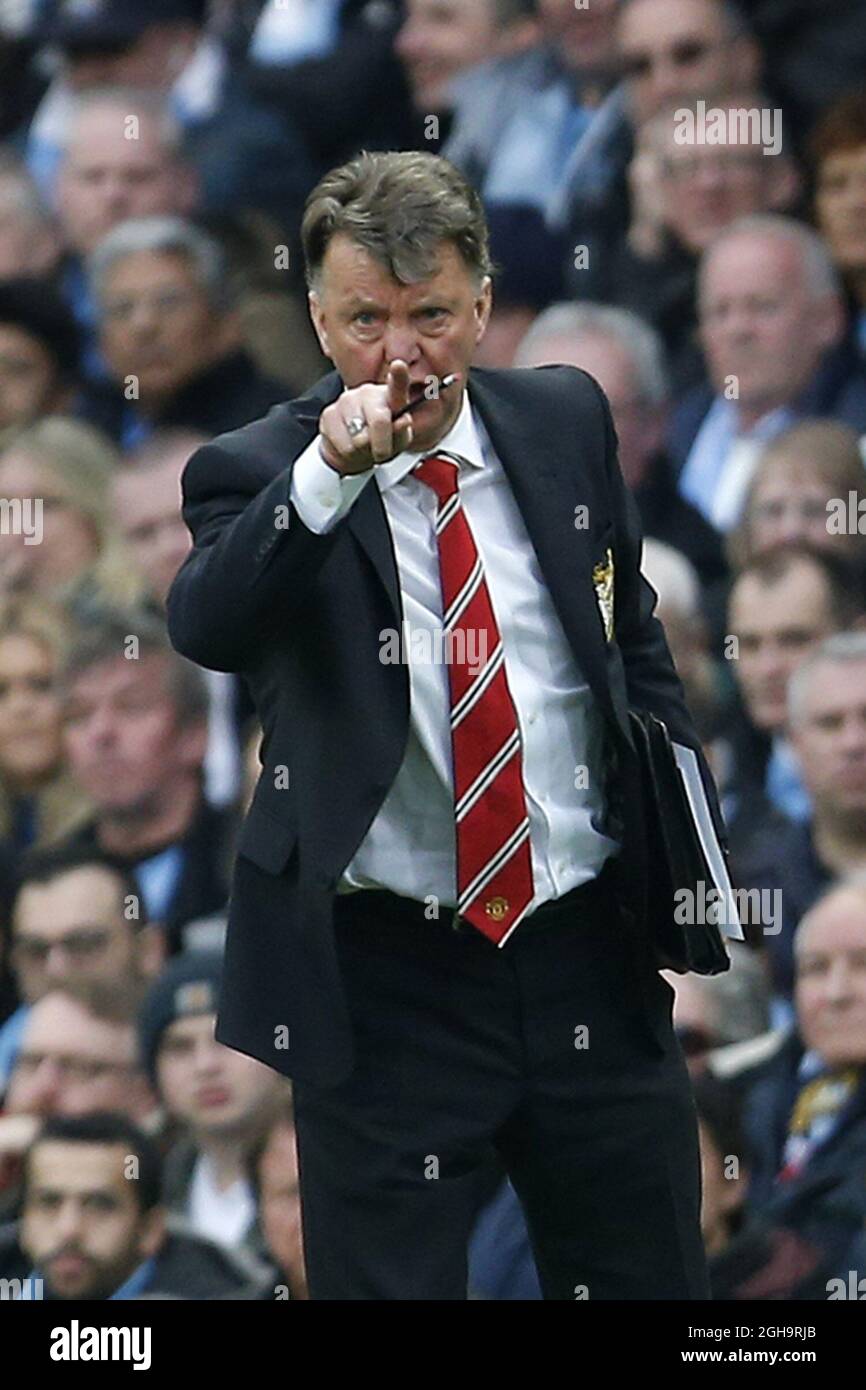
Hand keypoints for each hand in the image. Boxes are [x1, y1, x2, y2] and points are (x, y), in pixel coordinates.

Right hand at [318, 360, 413, 474]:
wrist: (353, 451)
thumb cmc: (380, 442)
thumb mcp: (398, 441)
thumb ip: (402, 432)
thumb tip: (403, 421)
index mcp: (389, 397)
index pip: (397, 384)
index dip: (399, 375)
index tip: (398, 365)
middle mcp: (368, 393)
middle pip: (379, 420)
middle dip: (382, 445)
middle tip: (381, 453)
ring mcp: (346, 401)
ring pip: (359, 437)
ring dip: (363, 450)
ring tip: (363, 447)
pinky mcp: (329, 414)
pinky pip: (344, 445)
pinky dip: (349, 454)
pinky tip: (349, 445)